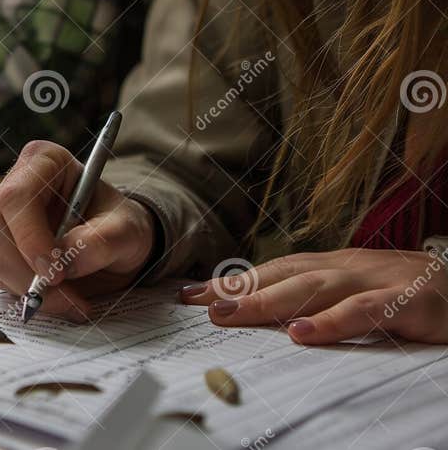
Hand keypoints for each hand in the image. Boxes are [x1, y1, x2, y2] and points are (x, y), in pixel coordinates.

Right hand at [0, 141, 156, 321]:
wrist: (115, 245)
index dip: (29, 234)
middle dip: (27, 270)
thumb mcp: (127, 230)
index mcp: (44, 162)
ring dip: (30, 288)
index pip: (17, 195)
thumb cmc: (119, 225)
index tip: (56, 270)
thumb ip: (104, 240)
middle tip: (65, 294)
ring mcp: (2, 220)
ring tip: (73, 302)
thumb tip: (67, 262)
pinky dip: (29, 296)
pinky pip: (0, 277)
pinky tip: (60, 298)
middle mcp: (14, 187)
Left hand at [179, 248, 447, 343]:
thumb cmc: (406, 295)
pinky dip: (333, 322)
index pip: (273, 271)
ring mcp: (378, 281)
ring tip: (232, 314)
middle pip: (286, 276)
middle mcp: (349, 268)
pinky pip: (367, 312)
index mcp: (334, 266)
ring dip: (269, 300)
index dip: (233, 280)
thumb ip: (314, 300)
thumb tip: (259, 316)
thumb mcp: (355, 294)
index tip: (190, 295)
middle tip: (201, 304)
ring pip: (316, 288)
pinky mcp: (410, 303)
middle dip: (240, 289)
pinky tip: (302, 334)